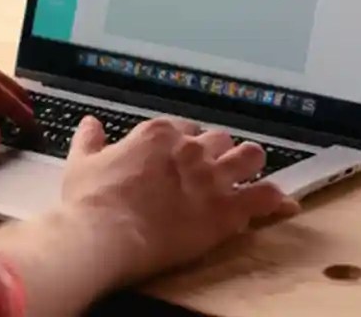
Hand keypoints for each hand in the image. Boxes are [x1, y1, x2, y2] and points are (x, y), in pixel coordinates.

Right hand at [62, 116, 299, 284]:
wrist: (103, 235)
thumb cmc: (89, 202)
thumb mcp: (82, 164)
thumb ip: (90, 141)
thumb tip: (90, 124)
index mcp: (159, 134)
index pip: (186, 128)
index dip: (186, 143)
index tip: (181, 158)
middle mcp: (192, 149)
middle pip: (220, 139)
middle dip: (217, 153)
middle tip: (211, 172)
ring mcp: (213, 177)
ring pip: (249, 156)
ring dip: (249, 165)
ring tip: (246, 178)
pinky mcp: (226, 209)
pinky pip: (264, 196)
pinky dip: (273, 198)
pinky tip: (279, 203)